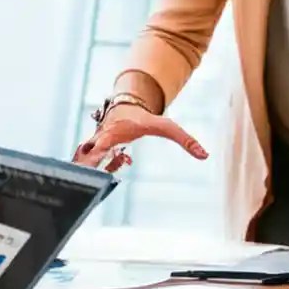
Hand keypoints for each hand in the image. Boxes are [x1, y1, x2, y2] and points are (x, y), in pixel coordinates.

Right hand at [73, 103, 207, 172]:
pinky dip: (98, 169)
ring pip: (85, 160)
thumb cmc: (145, 118)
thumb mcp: (165, 126)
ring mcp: (96, 145)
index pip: (102, 141)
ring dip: (89, 171)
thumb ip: (185, 140)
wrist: (126, 106)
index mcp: (115, 132)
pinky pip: (91, 164)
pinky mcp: (95, 150)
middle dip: (84, 165)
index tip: (92, 156)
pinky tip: (120, 165)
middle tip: (84, 176)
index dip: (96, 149)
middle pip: (87, 154)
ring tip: (93, 182)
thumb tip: (204, 155)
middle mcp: (102, 139)